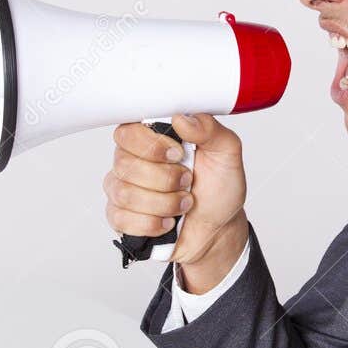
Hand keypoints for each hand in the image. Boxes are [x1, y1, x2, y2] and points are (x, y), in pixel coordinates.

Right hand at [105, 113, 248, 288]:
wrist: (218, 228)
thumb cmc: (218, 189)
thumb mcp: (226, 153)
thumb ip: (209, 129)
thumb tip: (181, 119)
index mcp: (153, 138)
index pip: (128, 130)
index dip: (152, 146)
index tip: (178, 155)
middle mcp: (133, 160)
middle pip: (125, 163)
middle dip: (165, 179)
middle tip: (187, 181)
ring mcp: (124, 188)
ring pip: (125, 193)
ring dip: (164, 203)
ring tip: (184, 203)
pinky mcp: (121, 216)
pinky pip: (121, 218)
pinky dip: (152, 223)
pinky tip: (168, 221)